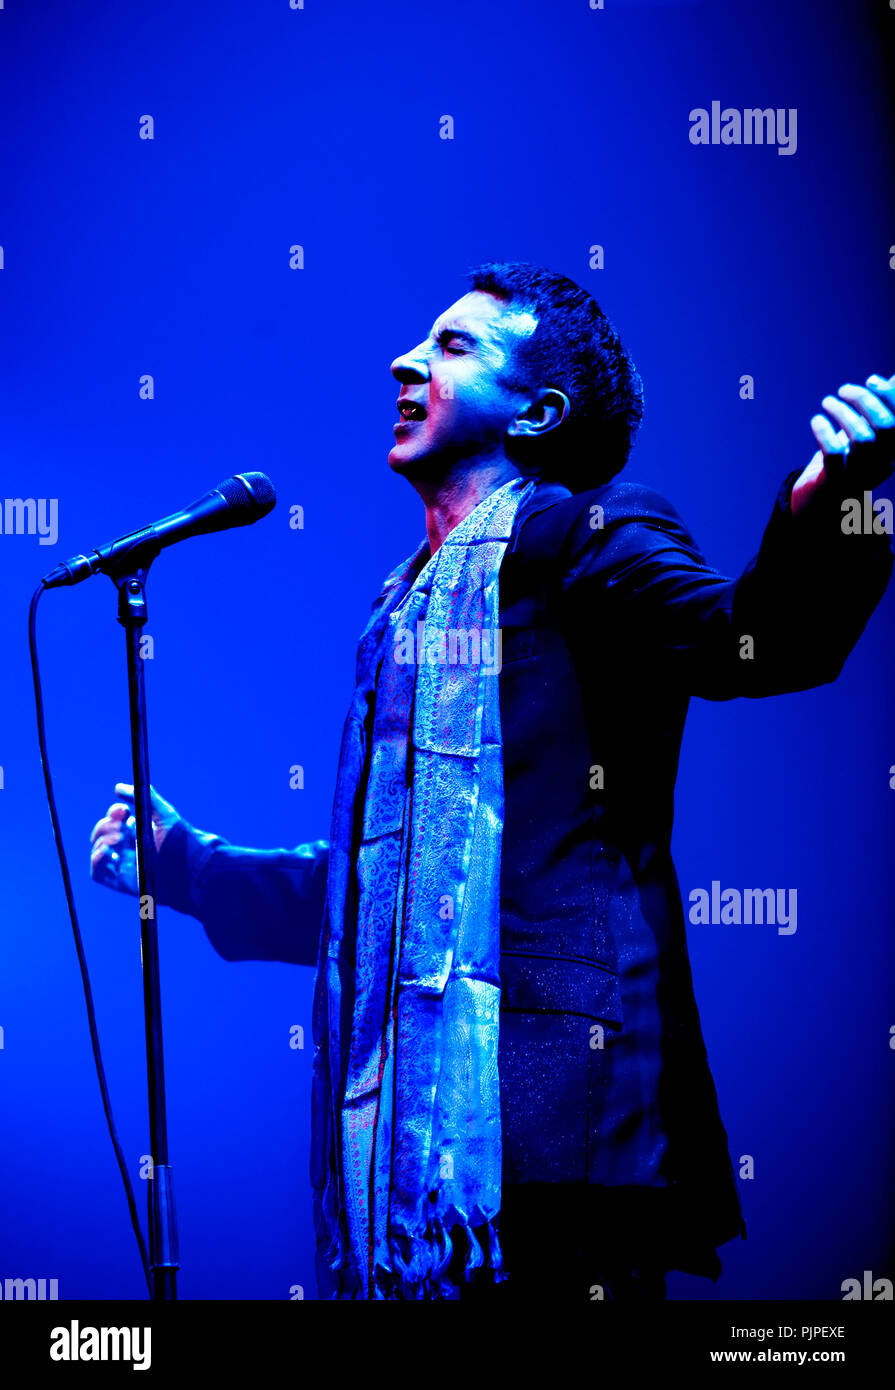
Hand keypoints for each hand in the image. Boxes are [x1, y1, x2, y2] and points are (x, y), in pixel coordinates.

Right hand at [90, 782, 181, 895]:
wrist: (189, 867)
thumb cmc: (180, 840)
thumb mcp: (164, 813)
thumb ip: (145, 796)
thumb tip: (118, 787)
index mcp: (138, 831)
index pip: (115, 819)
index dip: (114, 813)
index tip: (124, 810)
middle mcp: (129, 847)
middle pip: (103, 833)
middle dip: (106, 825)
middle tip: (121, 825)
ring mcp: (124, 864)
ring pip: (98, 850)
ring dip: (102, 840)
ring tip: (120, 839)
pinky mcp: (122, 881)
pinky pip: (97, 873)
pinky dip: (96, 860)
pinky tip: (107, 851)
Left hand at [791, 373, 894, 514]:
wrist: (819, 504)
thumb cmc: (845, 461)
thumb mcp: (864, 434)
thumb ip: (879, 408)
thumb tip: (893, 378)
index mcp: (893, 451)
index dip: (890, 396)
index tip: (870, 380)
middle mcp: (882, 464)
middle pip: (886, 426)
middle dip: (865, 400)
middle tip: (843, 389)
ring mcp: (860, 476)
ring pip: (861, 438)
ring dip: (842, 413)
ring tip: (827, 401)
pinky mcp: (835, 483)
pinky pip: (834, 455)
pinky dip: (825, 432)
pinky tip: (816, 420)